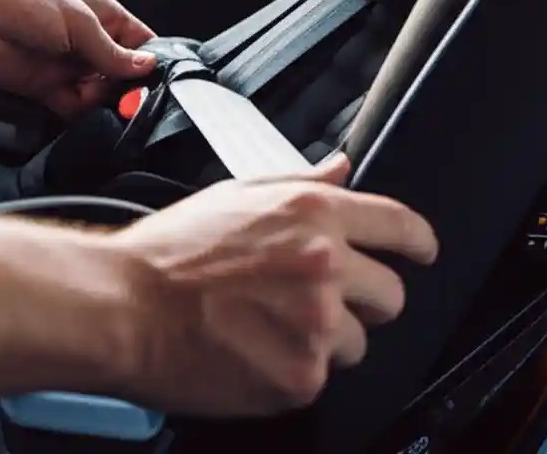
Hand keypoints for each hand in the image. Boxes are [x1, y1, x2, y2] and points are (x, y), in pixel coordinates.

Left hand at [0, 0, 156, 116]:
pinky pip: (74, 108)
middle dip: (130, 88)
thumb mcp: (79, 22)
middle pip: (123, 73)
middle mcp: (90, 43)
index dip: (153, 61)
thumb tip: (146, 66)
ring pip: (101, 94)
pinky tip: (90, 118)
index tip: (162, 83)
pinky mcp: (48, 89)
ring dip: (107, 104)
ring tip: (110, 110)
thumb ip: (112, 51)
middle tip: (135, 102)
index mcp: (103, 16)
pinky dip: (83, 116)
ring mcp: (70, 67)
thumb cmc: (24, 1)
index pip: (141, 42)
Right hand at [108, 155, 437, 415]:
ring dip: (326, 340)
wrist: (122, 308)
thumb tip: (342, 169)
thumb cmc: (167, 254)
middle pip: (392, 293)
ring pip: (359, 342)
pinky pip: (321, 377)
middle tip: (311, 302)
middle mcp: (325, 264)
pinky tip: (253, 352)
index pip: (399, 225)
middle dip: (362, 300)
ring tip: (268, 328)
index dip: (419, 242)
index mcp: (312, 213)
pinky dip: (293, 372)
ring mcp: (317, 323)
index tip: (423, 251)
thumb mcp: (235, 196)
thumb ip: (300, 182)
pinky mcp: (302, 375)